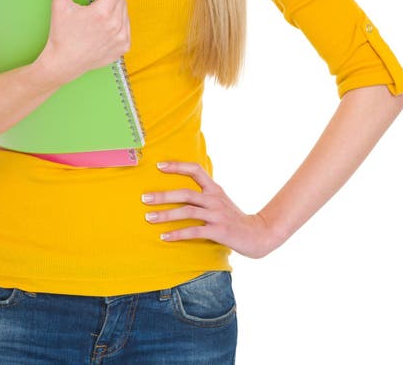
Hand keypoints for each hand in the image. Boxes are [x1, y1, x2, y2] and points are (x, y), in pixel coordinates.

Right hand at [37, 0, 130, 86]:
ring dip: (115, 8)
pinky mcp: (124, 47)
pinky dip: (118, 23)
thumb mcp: (59, 6)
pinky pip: (126, 26)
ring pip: (125, 11)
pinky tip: (103, 28)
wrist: (63, 64)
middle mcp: (117, 25)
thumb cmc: (60, 35)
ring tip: (98, 15)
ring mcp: (122, 38)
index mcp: (104, 13)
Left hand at [141, 161, 276, 258]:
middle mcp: (215, 198)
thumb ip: (204, 194)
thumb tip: (180, 190)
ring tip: (149, 217)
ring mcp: (217, 215)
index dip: (177, 166)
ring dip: (166, 215)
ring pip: (187, 211)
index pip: (195, 170)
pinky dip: (178, 234)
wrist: (258, 234)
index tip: (159, 166)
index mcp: (214, 188)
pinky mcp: (219, 231)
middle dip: (163, 195)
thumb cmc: (233, 217)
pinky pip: (194, 231)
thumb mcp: (220, 200)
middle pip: (185, 193)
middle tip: (144, 198)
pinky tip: (164, 237)